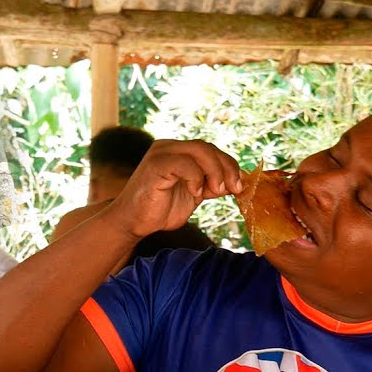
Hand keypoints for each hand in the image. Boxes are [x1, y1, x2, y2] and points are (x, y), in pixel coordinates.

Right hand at [109, 139, 240, 239]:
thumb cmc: (159, 210)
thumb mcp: (193, 195)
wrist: (132, 223)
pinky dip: (196, 177)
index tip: (239, 186)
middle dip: (226, 167)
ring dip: (215, 171)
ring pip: (199, 150)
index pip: (209, 150)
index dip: (228, 165)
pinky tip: (195, 192)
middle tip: (233, 188)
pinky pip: (184, 163)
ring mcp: (161, 154)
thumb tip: (238, 180)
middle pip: (206, 147)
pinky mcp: (155, 165)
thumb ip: (211, 184)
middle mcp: (168, 147)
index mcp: (177, 152)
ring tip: (216, 191)